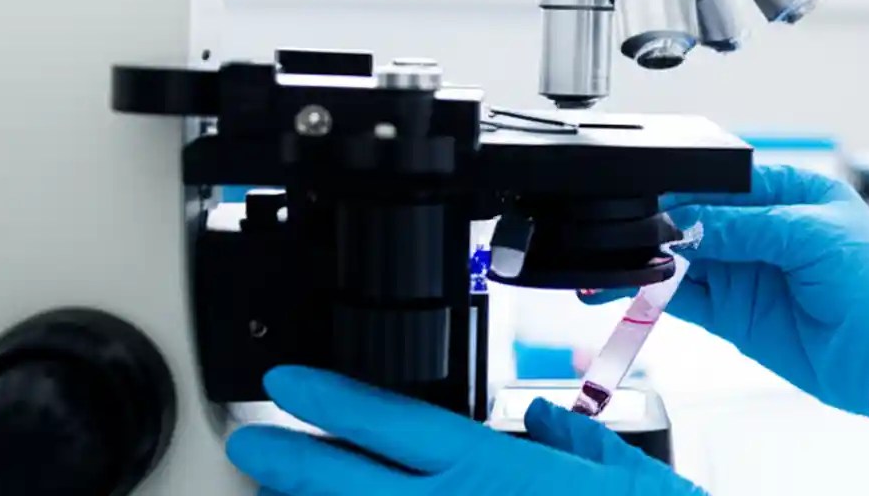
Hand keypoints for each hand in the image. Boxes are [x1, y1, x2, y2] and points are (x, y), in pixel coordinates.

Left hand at [226, 366, 704, 495]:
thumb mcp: (619, 474)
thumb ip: (571, 443)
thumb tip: (537, 422)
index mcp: (492, 473)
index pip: (392, 424)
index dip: (333, 401)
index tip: (291, 385)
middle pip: (347, 485)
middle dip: (289, 463)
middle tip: (249, 444)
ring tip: (281, 495)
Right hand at [588, 165, 868, 436]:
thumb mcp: (814, 237)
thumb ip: (747, 226)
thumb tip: (690, 218)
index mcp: (788, 194)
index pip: (724, 182)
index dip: (689, 187)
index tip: (658, 197)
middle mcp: (762, 231)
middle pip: (695, 218)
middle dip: (661, 223)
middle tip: (628, 229)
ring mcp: (746, 274)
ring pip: (682, 259)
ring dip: (650, 260)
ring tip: (618, 261)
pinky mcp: (736, 315)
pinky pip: (686, 299)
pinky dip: (656, 294)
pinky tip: (634, 287)